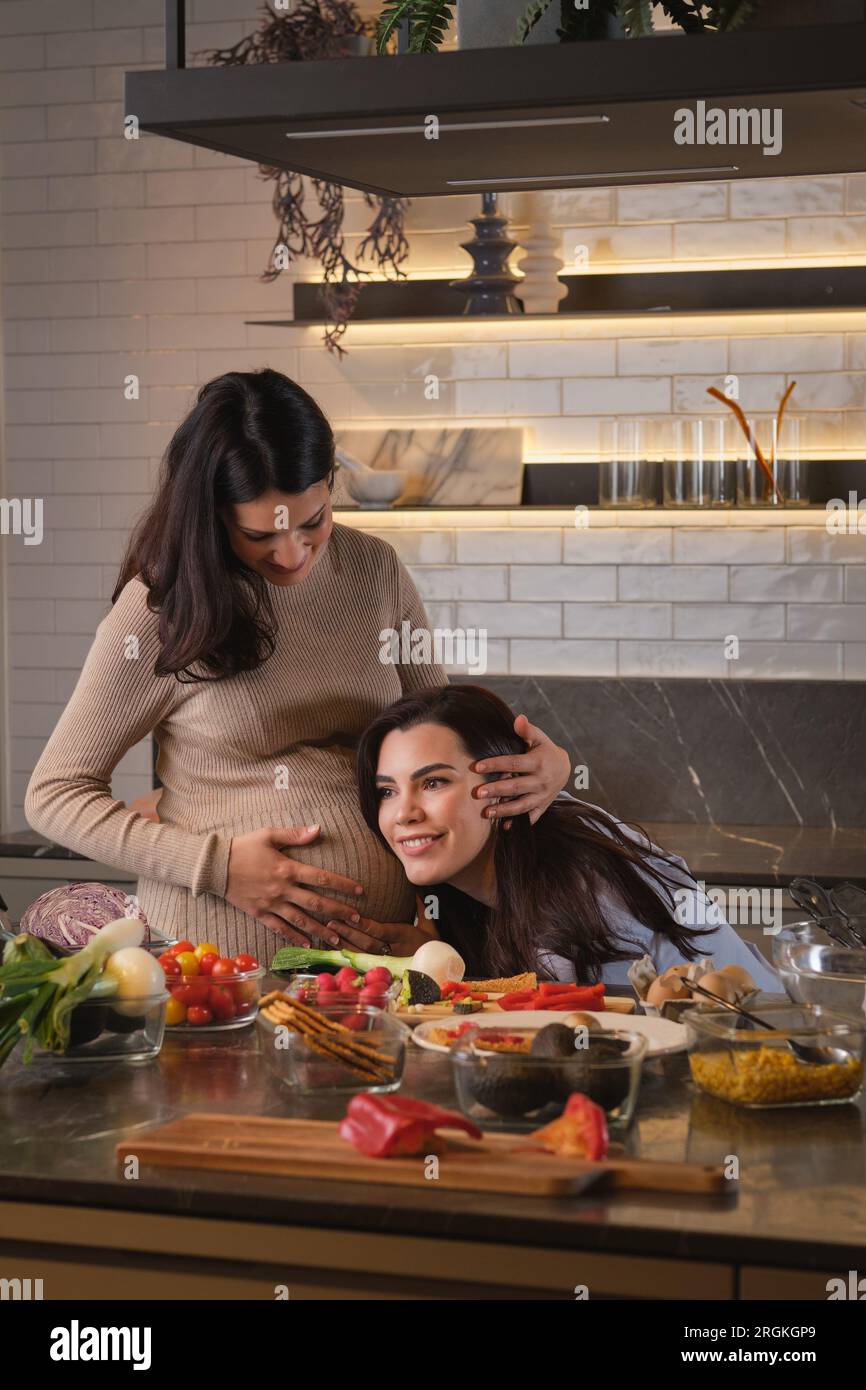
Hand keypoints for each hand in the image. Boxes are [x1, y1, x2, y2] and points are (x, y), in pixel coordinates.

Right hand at [225, 825, 364, 944]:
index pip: (321, 878)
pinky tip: (308, 945)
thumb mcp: (268, 834)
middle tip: (358, 920)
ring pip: (301, 921)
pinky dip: (295, 938)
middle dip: (339, 912)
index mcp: (287, 868)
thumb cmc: (242, 847)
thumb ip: (295, 834)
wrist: (214, 866)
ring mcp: (271, 904)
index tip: (360, 891)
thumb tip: (319, 828)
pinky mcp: (260, 913)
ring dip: (321, 930)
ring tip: (338, 939)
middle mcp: (282, 889)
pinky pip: (280, 929)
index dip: (342, 885)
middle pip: (316, 903)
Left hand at [323, 913, 438, 958]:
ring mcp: (388, 962)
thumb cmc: (433, 943)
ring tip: (329, 932)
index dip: (365, 925)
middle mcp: (395, 950)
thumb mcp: (430, 924)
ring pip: (362, 954)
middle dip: (349, 933)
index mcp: (405, 936)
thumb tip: (415, 887)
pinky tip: (335, 947)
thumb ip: (421, 906)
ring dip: (344, 944)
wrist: (439, 968)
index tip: (351, 916)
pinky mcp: (382, 968)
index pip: (382, 931)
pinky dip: (348, 955)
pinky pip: (362, 963)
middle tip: (332, 922)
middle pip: (368, 943)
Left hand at [472, 714, 569, 823]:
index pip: (514, 763)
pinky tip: (504, 827)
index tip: (477, 766)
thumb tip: (518, 718)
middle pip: (516, 787)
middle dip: (496, 790)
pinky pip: (530, 817)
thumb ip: (527, 730)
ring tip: (486, 812)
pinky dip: (518, 823)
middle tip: (477, 793)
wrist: (564, 769)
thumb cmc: (545, 750)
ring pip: (521, 805)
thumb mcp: (539, 738)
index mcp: (538, 763)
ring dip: (503, 810)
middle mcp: (540, 781)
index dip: (495, 764)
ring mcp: (541, 796)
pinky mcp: (542, 806)